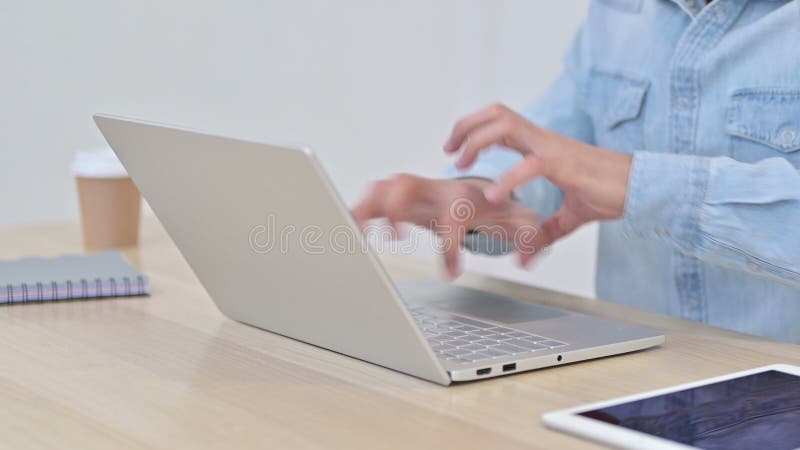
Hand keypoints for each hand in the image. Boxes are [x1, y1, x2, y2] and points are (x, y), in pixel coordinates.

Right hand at [351, 176, 539, 278]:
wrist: (488, 190)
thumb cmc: (499, 209)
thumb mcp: (523, 224)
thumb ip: (530, 241)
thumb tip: (527, 259)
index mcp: (467, 198)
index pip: (454, 214)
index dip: (451, 245)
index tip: (451, 273)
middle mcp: (440, 190)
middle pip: (411, 185)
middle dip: (396, 208)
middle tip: (394, 239)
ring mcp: (421, 191)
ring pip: (389, 186)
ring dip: (371, 206)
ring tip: (356, 230)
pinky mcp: (407, 198)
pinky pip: (378, 194)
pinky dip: (362, 208)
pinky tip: (353, 226)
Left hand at [445, 103, 632, 252]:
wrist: (641, 188)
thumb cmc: (609, 194)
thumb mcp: (570, 217)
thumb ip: (545, 233)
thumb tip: (525, 258)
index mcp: (542, 145)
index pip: (501, 122)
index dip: (473, 129)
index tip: (455, 149)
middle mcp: (544, 139)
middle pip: (497, 113)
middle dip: (466, 126)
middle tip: (450, 151)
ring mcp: (553, 148)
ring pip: (505, 124)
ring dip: (477, 141)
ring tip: (463, 165)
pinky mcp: (564, 164)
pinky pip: (530, 165)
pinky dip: (507, 179)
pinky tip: (494, 196)